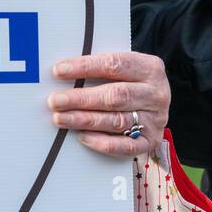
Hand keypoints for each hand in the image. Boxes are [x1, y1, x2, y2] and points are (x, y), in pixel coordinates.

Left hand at [48, 52, 170, 156]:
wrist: (154, 105)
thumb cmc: (130, 84)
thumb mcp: (124, 70)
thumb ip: (100, 70)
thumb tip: (61, 74)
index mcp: (150, 69)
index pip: (115, 65)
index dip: (85, 67)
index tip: (59, 71)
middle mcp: (156, 94)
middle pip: (116, 96)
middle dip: (82, 99)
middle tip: (55, 101)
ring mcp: (156, 119)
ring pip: (118, 121)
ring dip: (86, 120)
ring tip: (61, 118)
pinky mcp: (151, 140)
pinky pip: (125, 146)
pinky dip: (102, 143)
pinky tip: (82, 137)